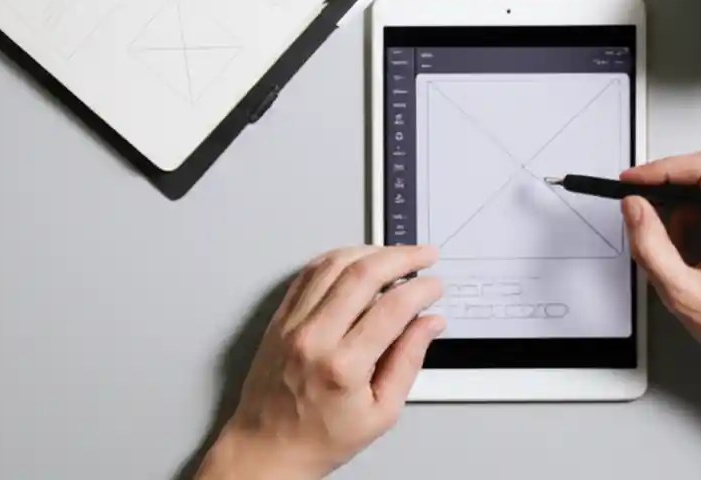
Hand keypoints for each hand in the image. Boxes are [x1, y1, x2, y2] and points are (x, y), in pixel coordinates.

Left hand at [196, 246, 444, 479]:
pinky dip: (337, 258)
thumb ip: (409, 361)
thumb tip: (430, 323)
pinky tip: (356, 260)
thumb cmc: (320, 438)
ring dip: (370, 252)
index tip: (434, 286)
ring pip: (334, 264)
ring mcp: (292, 325)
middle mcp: (314, 338)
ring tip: (394, 255)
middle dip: (401, 257)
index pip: (392, 308)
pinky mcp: (279, 319)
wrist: (266, 449)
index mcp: (343, 367)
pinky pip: (308, 273)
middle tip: (423, 256)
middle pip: (363, 274)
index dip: (421, 289)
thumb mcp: (381, 413)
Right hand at [621, 151, 700, 385]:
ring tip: (674, 255)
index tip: (631, 183)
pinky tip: (689, 258)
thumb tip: (633, 206)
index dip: (662, 168)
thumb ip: (651, 246)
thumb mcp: (683, 293)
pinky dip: (695, 225)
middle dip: (668, 194)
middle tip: (640, 216)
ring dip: (681, 214)